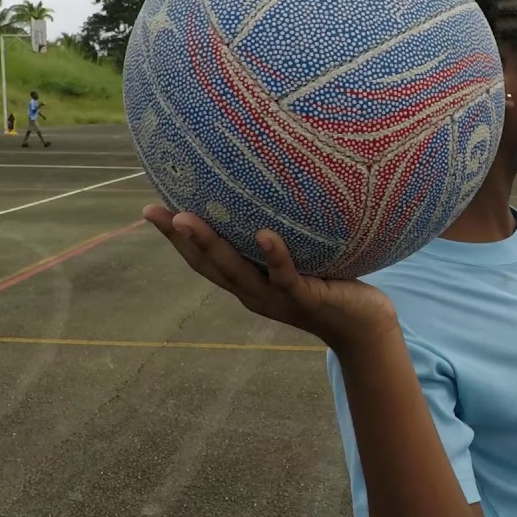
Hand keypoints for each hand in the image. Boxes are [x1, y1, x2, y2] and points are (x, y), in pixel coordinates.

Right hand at [143, 205, 396, 349]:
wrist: (365, 329)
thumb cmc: (333, 286)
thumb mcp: (299, 258)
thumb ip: (282, 234)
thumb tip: (272, 187)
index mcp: (248, 283)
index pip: (203, 260)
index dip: (174, 238)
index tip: (150, 210)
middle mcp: (255, 293)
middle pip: (208, 265)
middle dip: (178, 239)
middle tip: (153, 212)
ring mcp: (277, 298)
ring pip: (237, 271)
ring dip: (209, 245)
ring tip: (186, 219)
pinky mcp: (305, 298)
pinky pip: (286, 277)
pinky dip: (275, 255)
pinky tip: (264, 234)